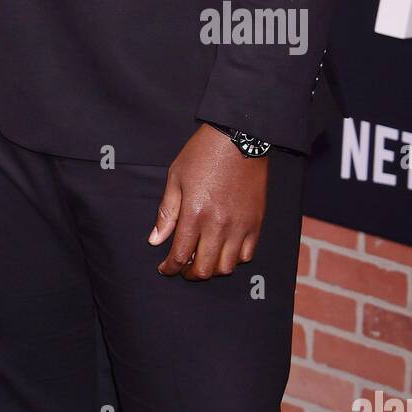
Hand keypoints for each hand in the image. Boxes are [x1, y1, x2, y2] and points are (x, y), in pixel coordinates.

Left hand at [149, 123, 267, 279]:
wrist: (238, 138)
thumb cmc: (202, 154)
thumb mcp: (176, 178)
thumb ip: (166, 212)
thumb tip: (155, 240)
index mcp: (194, 214)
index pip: (180, 255)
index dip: (170, 267)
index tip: (165, 268)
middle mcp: (218, 225)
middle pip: (204, 268)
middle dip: (189, 273)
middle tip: (182, 267)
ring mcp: (239, 226)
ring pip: (226, 267)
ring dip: (212, 269)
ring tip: (203, 259)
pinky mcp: (255, 223)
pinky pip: (246, 255)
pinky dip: (234, 259)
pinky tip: (224, 250)